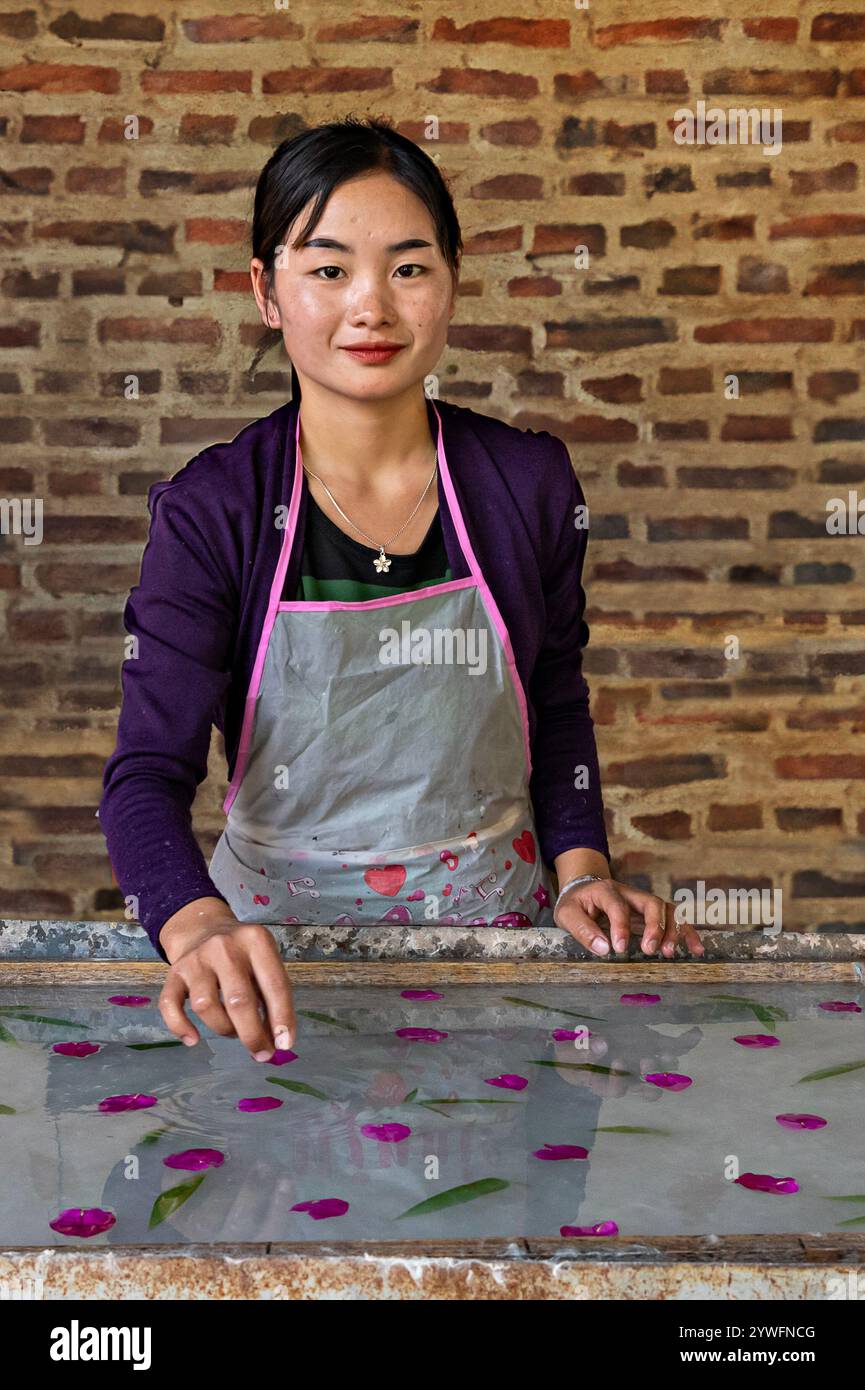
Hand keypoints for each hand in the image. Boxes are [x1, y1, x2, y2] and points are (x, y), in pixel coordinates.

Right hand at [158, 912, 295, 1059]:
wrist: (202, 927)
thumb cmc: (241, 953)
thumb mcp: (264, 960)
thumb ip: (271, 995)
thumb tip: (276, 1040)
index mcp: (256, 940)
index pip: (274, 984)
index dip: (282, 1018)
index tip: (284, 1045)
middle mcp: (224, 947)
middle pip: (238, 1000)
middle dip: (252, 1034)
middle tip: (262, 1053)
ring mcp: (196, 960)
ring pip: (206, 1006)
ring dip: (224, 1029)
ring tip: (234, 1032)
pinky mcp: (174, 973)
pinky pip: (170, 1005)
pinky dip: (180, 1027)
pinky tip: (193, 1039)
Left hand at [553, 878, 703, 958]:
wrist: (583, 889)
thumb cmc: (576, 904)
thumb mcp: (567, 915)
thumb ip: (583, 930)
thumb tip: (604, 949)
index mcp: (605, 890)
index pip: (618, 906)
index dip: (620, 926)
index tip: (618, 948)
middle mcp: (629, 893)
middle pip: (651, 903)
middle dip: (655, 926)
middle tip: (650, 950)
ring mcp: (643, 902)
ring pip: (667, 910)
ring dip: (673, 930)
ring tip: (670, 952)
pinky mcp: (651, 913)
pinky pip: (674, 919)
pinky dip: (687, 932)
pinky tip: (695, 949)